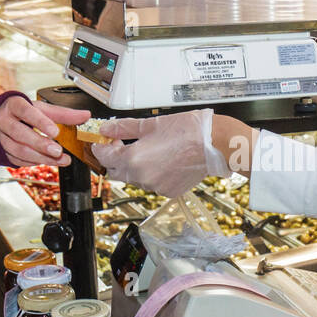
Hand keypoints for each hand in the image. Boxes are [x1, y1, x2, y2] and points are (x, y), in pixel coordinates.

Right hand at [0, 98, 89, 166]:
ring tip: (59, 159)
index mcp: (14, 105)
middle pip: (20, 133)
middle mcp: (4, 120)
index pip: (26, 112)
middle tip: (58, 151)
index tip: (55, 132)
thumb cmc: (21, 112)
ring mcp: (0, 137)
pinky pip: (16, 159)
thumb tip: (85, 115)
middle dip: (40, 144)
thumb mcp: (40, 108)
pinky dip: (33, 162)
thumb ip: (62, 113)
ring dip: (40, 157)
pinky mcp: (2, 151)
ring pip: (18, 149)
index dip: (40, 122)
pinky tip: (46, 161)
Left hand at [93, 108, 229, 197]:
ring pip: (134, 178)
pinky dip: (152, 173)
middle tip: (123, 144)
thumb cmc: (187, 131)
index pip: (104, 157)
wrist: (214, 145)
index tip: (106, 140)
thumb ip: (124, 128)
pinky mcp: (168, 191)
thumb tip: (106, 129)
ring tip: (150, 150)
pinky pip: (152, 184)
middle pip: (115, 172)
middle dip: (115, 159)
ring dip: (135, 166)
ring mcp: (155, 187)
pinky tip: (163, 160)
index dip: (102, 147)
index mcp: (133, 159)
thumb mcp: (150, 124)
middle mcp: (142, 177)